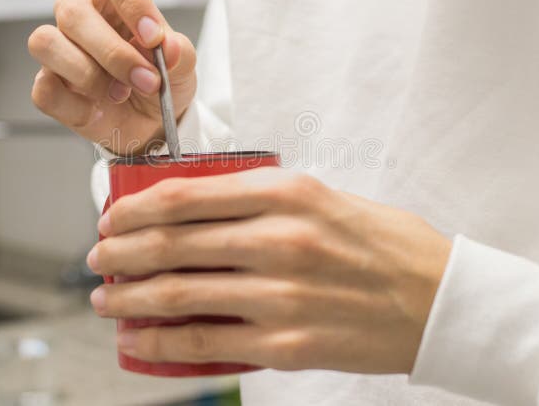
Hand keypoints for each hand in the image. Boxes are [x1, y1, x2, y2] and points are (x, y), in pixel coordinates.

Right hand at [27, 0, 196, 153]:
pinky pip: (44, 89)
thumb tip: (168, 48)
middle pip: (72, 11)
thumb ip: (179, 52)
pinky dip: (78, 106)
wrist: (153, 121)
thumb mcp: (182, 64)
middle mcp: (77, 14)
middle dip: (115, 54)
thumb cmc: (162, 78)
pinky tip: (100, 110)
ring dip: (90, 76)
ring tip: (121, 94)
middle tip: (148, 81)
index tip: (154, 36)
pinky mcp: (46, 86)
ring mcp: (57, 49)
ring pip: (46, 43)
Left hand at [86, 168, 452, 373]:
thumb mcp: (325, 197)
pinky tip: (139, 341)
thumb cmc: (384, 244)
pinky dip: (162, 343)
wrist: (440, 300)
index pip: (186, 195)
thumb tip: (195, 212)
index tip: (113, 216)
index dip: (136, 208)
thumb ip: (262, 201)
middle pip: (172, 243)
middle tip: (98, 257)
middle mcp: (280, 239)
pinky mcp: (287, 344)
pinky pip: (205, 344)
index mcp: (287, 193)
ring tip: (106, 300)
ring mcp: (282, 295)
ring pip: (179, 293)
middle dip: (121, 251)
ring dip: (130, 298)